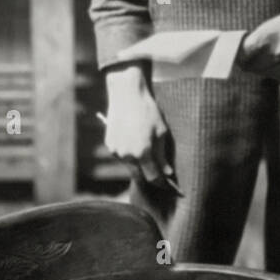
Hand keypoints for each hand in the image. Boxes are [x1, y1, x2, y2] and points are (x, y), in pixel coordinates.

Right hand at [103, 68, 176, 190]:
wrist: (127, 94)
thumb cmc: (148, 111)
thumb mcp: (161, 132)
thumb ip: (162, 155)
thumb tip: (167, 173)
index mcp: (142, 153)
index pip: (153, 177)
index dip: (162, 183)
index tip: (170, 185)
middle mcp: (126, 155)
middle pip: (140, 176)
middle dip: (150, 177)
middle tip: (161, 175)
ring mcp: (116, 151)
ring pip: (130, 166)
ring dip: (139, 166)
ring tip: (149, 157)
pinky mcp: (109, 145)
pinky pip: (122, 157)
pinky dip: (130, 156)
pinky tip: (136, 145)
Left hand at [240, 0, 279, 84]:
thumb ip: (273, 32)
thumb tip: (261, 42)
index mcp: (269, 35)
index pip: (243, 53)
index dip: (240, 52)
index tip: (240, 51)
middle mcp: (276, 55)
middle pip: (254, 66)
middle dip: (254, 61)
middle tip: (257, 55)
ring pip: (270, 74)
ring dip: (270, 67)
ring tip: (279, 56)